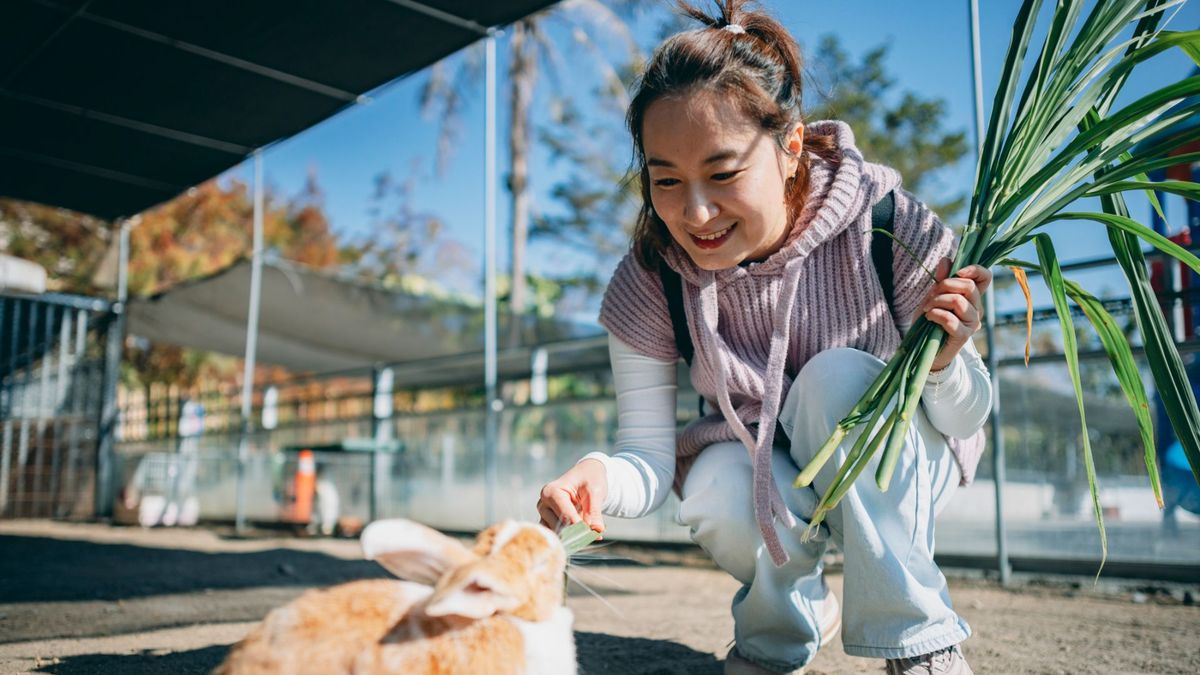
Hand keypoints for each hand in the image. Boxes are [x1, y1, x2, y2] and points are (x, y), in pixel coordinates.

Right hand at [537, 458, 606, 536]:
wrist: (587, 475)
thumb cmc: (589, 479)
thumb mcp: (595, 491)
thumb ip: (594, 511)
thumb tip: (597, 530)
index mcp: (551, 492)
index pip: (564, 514)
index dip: (578, 525)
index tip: (592, 534)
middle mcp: (544, 504)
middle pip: (559, 526)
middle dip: (577, 533)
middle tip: (594, 535)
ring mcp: (544, 514)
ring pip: (557, 533)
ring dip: (574, 537)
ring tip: (590, 535)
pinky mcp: (549, 522)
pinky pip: (558, 535)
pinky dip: (572, 538)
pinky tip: (584, 536)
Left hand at [918, 257, 991, 371]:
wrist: (924, 348)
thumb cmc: (930, 320)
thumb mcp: (932, 296)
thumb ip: (941, 280)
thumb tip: (946, 260)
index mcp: (972, 297)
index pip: (985, 277)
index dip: (974, 269)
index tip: (956, 271)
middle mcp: (977, 309)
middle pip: (969, 287)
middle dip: (944, 286)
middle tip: (930, 296)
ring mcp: (972, 323)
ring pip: (958, 301)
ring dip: (936, 301)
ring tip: (927, 309)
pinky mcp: (964, 336)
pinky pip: (950, 318)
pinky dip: (935, 314)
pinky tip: (929, 317)